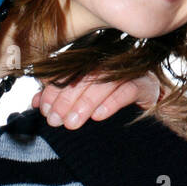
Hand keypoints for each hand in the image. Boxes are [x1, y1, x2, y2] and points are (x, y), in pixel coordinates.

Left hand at [31, 72, 160, 128]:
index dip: (53, 88)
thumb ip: (60, 99)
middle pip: (84, 75)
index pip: (69, 70)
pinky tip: (99, 117)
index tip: (43, 108)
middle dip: (66, 98)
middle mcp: (110, 63)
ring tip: (72, 123)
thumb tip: (36, 101)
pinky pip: (128, 90)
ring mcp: (129, 72)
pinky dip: (111, 102)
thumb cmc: (111, 106)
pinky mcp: (146, 85)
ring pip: (104, 81)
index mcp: (93, 63)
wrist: (150, 116)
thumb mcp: (82, 104)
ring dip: (85, 103)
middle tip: (55, 120)